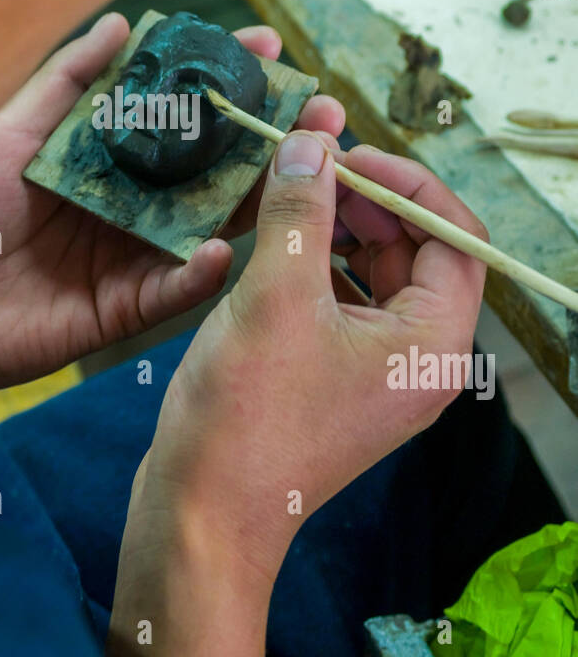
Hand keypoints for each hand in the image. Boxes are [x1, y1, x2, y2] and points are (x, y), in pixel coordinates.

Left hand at [0, 12, 345, 391]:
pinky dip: (200, 273)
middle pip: (216, 171)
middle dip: (271, 139)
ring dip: (260, 202)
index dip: (227, 81)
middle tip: (321, 110)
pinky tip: (226, 248)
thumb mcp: (9, 132)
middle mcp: (132, 206)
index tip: (269, 45)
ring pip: (211, 227)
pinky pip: (171, 291)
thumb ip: (68, 83)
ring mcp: (131, 258)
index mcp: (109, 160)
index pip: (184, 116)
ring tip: (305, 169)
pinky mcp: (120, 311)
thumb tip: (123, 23)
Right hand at [120, 135, 488, 593]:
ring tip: (288, 193)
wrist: (201, 516)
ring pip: (375, 274)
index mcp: (432, 343)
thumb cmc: (247, 418)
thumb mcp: (274, 295)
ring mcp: (376, 373)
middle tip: (311, 164)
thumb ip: (299, 210)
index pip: (454, 236)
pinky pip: (342, 303)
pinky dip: (315, 265)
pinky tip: (273, 243)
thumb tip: (312, 140)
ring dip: (339, 228)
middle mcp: (418, 359)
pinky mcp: (335, 381)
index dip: (406, 183)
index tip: (346, 152)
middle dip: (368, 199)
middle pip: (416, 251)